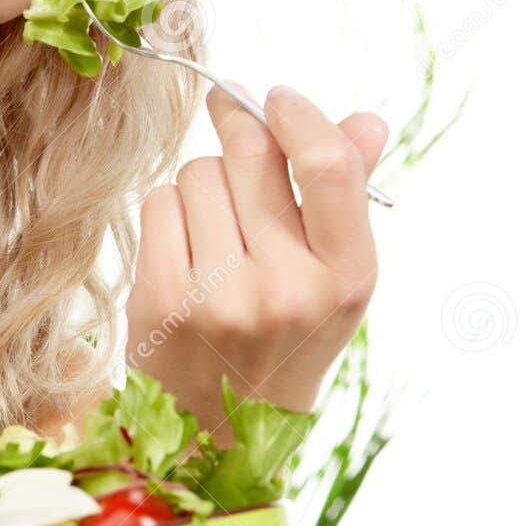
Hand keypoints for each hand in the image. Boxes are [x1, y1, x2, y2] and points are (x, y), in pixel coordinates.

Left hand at [126, 84, 387, 437]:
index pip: (327, 170)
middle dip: (241, 125)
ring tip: (219, 228)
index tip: (277, 98)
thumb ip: (348, 194)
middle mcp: (285, 289)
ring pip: (199, 174)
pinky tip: (185, 249)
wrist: (228, 427)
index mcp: (345, 278)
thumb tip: (365, 120)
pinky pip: (159, 204)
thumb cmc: (289, 333)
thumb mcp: (335, 275)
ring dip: (206, 184)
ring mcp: (218, 298)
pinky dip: (171, 212)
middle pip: (250, 157)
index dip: (299, 117)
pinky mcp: (161, 302)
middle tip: (232, 107)